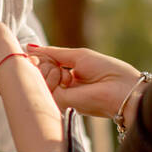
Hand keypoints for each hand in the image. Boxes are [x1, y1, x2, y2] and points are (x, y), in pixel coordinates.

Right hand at [24, 44, 139, 118]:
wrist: (121, 88)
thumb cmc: (106, 70)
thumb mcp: (77, 56)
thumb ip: (53, 53)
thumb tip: (29, 47)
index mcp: (68, 76)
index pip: (44, 65)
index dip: (40, 57)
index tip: (41, 53)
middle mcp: (62, 87)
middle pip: (38, 71)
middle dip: (44, 62)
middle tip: (61, 66)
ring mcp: (60, 96)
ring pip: (38, 78)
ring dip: (48, 69)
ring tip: (67, 74)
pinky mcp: (60, 103)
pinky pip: (43, 86)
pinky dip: (52, 76)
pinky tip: (66, 79)